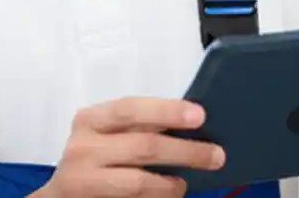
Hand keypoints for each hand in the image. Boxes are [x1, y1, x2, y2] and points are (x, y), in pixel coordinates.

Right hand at [33, 97, 225, 197]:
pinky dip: (156, 197)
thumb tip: (190, 126)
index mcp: (91, 119)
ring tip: (185, 183)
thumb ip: (138, 129)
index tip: (199, 115)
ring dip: (171, 183)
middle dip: (184, 150)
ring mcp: (82, 178)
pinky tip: (169, 194)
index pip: (131, 109)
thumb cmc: (93, 161)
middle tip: (216, 155)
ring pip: (138, 181)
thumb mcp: (107, 137)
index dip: (166, 111)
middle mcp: (83, 146)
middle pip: (142, 145)